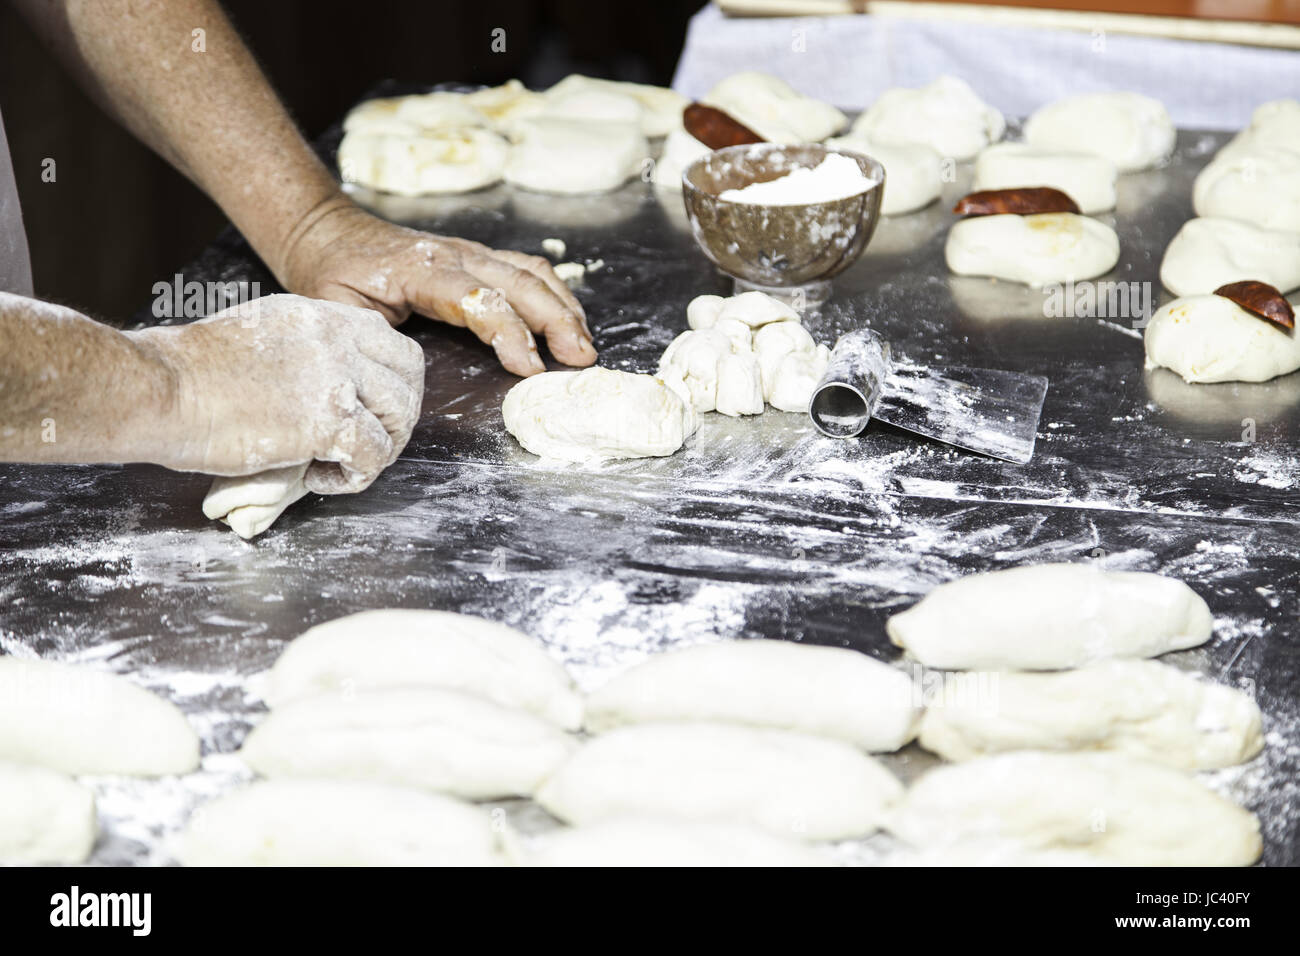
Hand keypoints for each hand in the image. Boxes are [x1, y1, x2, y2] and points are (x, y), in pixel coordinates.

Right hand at [130, 294, 423, 492]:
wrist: (157, 389)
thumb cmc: (186, 374)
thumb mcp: (259, 337)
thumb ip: (302, 353)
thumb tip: (327, 390)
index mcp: (319, 315)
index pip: (390, 342)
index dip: (391, 383)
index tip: (368, 410)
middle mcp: (336, 338)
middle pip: (410, 377)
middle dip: (396, 417)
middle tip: (362, 444)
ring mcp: (337, 376)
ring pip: (399, 418)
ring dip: (377, 449)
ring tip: (334, 464)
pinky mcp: (330, 419)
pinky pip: (373, 456)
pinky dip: (352, 477)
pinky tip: (314, 478)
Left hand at [279, 200, 596, 375]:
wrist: (326, 233)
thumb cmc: (330, 276)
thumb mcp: (333, 310)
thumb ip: (365, 337)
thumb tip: (397, 372)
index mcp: (419, 269)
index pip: (476, 298)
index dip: (508, 332)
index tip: (529, 367)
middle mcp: (453, 255)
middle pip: (518, 282)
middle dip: (555, 321)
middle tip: (581, 358)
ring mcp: (470, 252)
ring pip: (530, 273)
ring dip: (563, 308)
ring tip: (585, 344)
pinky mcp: (478, 257)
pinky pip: (527, 269)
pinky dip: (555, 294)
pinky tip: (571, 318)